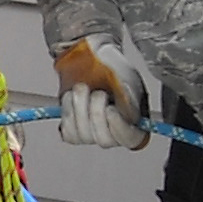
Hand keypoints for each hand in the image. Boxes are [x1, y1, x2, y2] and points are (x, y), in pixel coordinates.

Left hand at [54, 35, 151, 150]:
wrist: (91, 61)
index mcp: (134, 123)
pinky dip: (68, 111)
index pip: (130, 139)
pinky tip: (73, 98)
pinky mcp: (73, 132)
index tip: (111, 110)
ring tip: (82, 88)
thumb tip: (125, 100)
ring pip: (83, 135)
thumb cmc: (113, 69)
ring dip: (80, 108)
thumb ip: (127, 90)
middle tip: (97, 92)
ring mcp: (92, 136)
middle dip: (96, 113)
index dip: (119, 128)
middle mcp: (114, 134)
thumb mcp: (126, 75)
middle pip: (104, 140)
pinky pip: (68, 131)